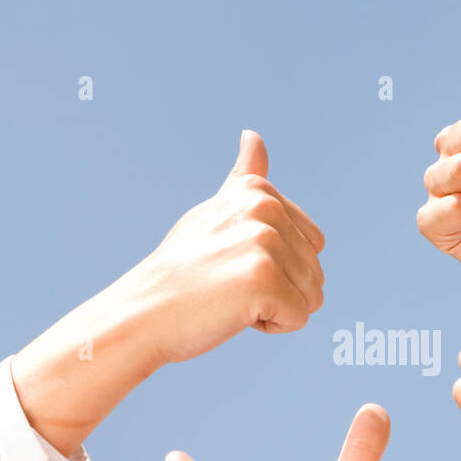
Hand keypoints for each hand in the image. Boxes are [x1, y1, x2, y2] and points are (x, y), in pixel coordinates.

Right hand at [135, 130, 325, 362]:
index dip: (280, 266)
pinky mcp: (264, 279)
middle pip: (315, 271)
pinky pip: (299, 318)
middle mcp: (264, 208)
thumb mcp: (214, 212)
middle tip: (229, 285)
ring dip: (277, 309)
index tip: (234, 263)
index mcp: (258, 191)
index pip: (313, 244)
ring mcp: (264, 242)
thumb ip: (243, 179)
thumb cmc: (182, 272)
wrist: (145, 313)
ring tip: (231, 297)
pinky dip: (272, 326)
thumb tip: (253, 135)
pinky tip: (234, 314)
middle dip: (281, 290)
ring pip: (312, 297)